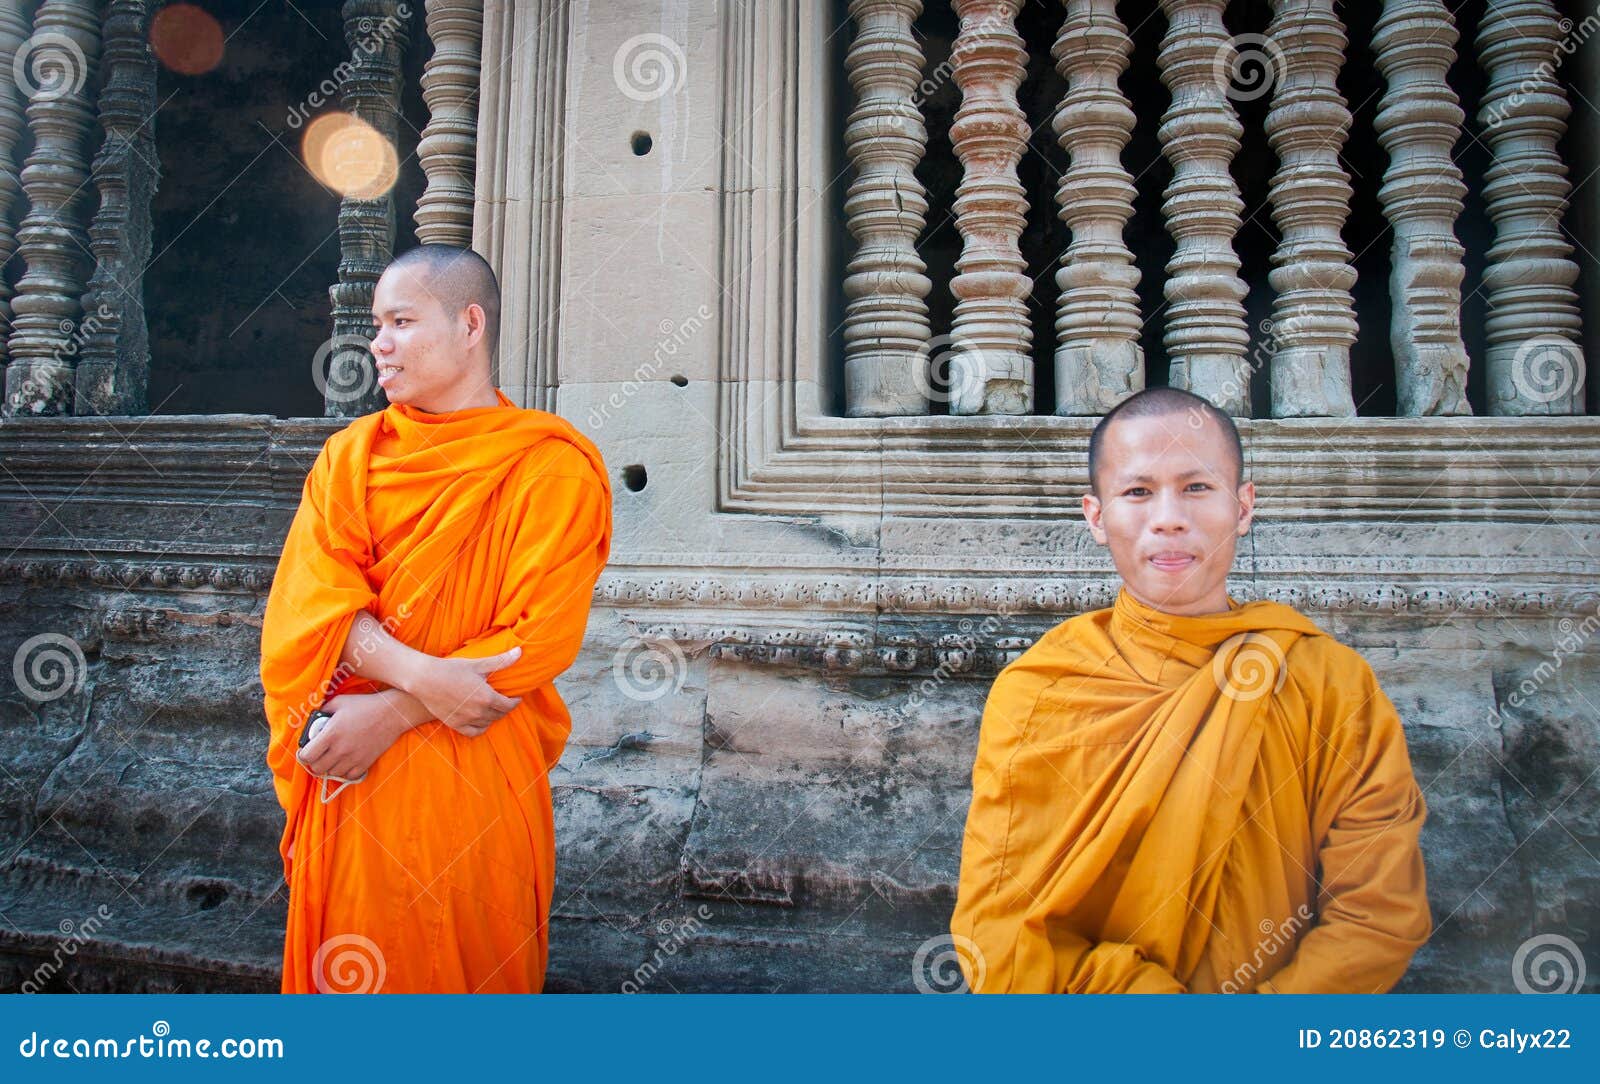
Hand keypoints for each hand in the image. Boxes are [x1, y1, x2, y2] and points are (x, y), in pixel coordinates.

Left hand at [296, 692, 407, 779]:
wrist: (392, 714)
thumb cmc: (365, 705)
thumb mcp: (339, 702)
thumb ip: (322, 710)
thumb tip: (313, 718)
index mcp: (331, 734)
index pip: (307, 756)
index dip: (303, 755)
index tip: (305, 751)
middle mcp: (340, 749)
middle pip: (317, 768)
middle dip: (314, 763)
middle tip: (318, 755)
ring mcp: (353, 758)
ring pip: (332, 773)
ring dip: (329, 767)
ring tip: (332, 758)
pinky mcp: (365, 763)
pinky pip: (348, 776)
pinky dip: (344, 772)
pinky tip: (345, 763)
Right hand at [406, 648, 523, 736]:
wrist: (424, 679)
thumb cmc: (452, 669)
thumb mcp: (478, 664)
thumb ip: (501, 661)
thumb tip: (520, 652)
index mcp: (486, 697)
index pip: (508, 705)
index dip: (514, 701)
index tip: (516, 697)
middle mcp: (478, 712)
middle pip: (499, 714)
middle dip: (504, 707)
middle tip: (504, 700)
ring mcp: (466, 720)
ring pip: (488, 723)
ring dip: (493, 716)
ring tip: (493, 707)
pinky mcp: (455, 724)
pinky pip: (474, 732)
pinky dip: (480, 727)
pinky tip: (481, 720)